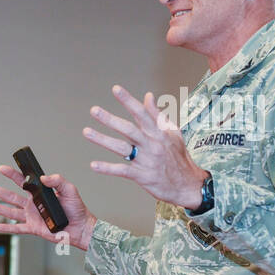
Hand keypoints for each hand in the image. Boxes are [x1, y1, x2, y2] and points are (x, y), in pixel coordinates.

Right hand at [0, 166, 96, 250]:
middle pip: (10, 196)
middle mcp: (32, 204)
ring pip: (10, 211)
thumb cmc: (77, 209)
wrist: (80, 227)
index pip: (22, 182)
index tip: (2, 168)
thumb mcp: (70, 190)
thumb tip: (44, 178)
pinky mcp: (33, 228)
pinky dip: (6, 228)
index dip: (12, 175)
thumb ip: (58, 181)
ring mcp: (31, 216)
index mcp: (39, 193)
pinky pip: (17, 228)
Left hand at [84, 85, 207, 209]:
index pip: (142, 113)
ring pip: (122, 148)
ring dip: (103, 140)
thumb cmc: (179, 157)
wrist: (188, 185)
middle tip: (94, 110)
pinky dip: (108, 168)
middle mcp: (152, 144)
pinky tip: (94, 165)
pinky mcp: (143, 176)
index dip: (129, 101)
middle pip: (129, 129)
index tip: (116, 89)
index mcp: (159, 133)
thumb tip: (148, 96)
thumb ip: (157, 115)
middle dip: (110, 119)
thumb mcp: (173, 133)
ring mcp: (147, 160)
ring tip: (87, 132)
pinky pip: (123, 170)